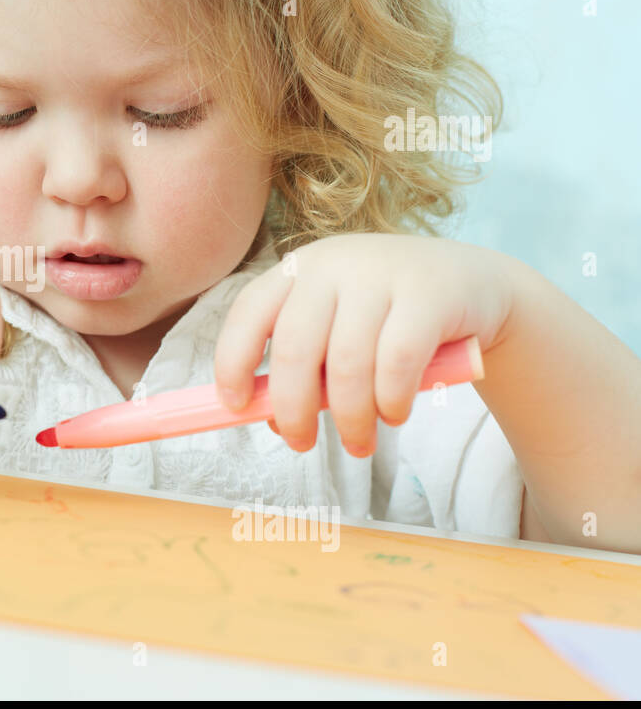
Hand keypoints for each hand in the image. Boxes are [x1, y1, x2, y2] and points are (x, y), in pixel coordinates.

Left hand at [212, 233, 517, 456]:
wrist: (475, 288)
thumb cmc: (388, 321)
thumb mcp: (337, 333)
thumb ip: (304, 368)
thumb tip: (267, 419)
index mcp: (299, 271)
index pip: (249, 312)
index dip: (233, 361)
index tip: (235, 406)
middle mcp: (334, 264)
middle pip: (296, 347)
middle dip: (293, 409)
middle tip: (301, 444)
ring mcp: (382, 273)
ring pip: (348, 364)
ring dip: (350, 418)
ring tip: (360, 444)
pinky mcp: (429, 294)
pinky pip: (396, 363)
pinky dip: (390, 402)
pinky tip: (394, 416)